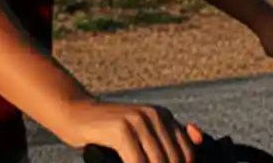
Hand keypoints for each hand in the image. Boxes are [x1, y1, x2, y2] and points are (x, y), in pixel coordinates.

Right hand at [55, 98, 202, 162]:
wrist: (74, 113)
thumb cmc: (107, 131)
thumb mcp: (140, 134)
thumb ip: (164, 142)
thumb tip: (198, 138)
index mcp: (163, 115)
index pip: (187, 153)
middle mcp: (154, 115)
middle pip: (173, 160)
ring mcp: (137, 120)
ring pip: (157, 162)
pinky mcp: (121, 129)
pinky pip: (137, 162)